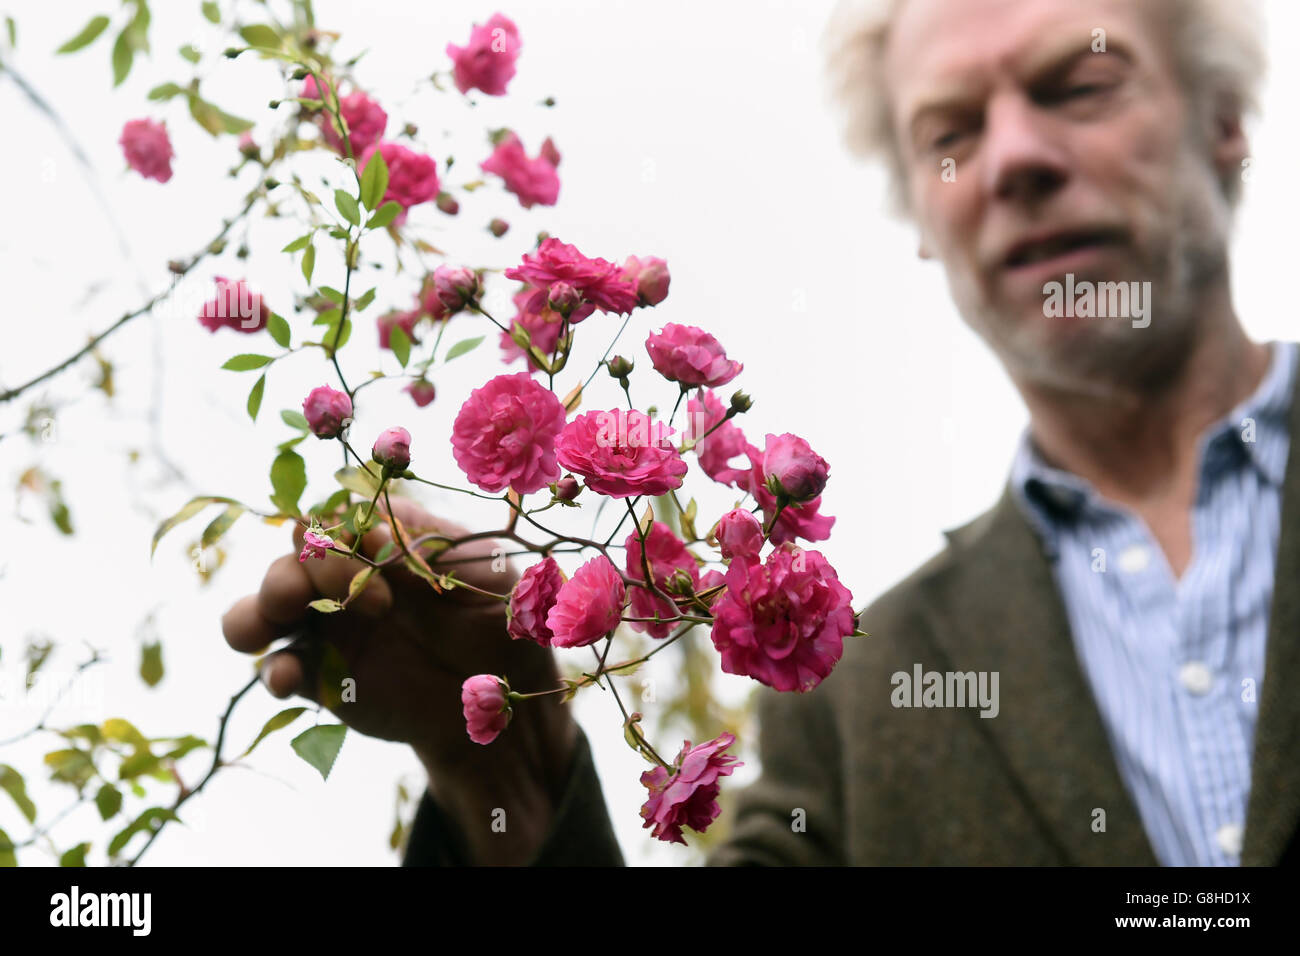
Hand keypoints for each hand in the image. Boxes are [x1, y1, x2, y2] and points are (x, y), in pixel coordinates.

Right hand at [220, 494, 575, 791]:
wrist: (505, 696)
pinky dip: (272, 670)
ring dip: (256, 611)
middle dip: (311, 570)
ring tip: (276, 622)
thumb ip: (427, 546)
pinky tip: (288, 678)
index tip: (386, 554)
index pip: (334, 517)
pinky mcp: (322, 679)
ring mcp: (328, 629)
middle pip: (292, 557)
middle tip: (374, 604)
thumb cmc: (497, 617)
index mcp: (378, 543)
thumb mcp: (479, 570)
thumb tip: (373, 532)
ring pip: (259, 609)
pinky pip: (277, 669)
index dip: (345, 530)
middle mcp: (343, 579)